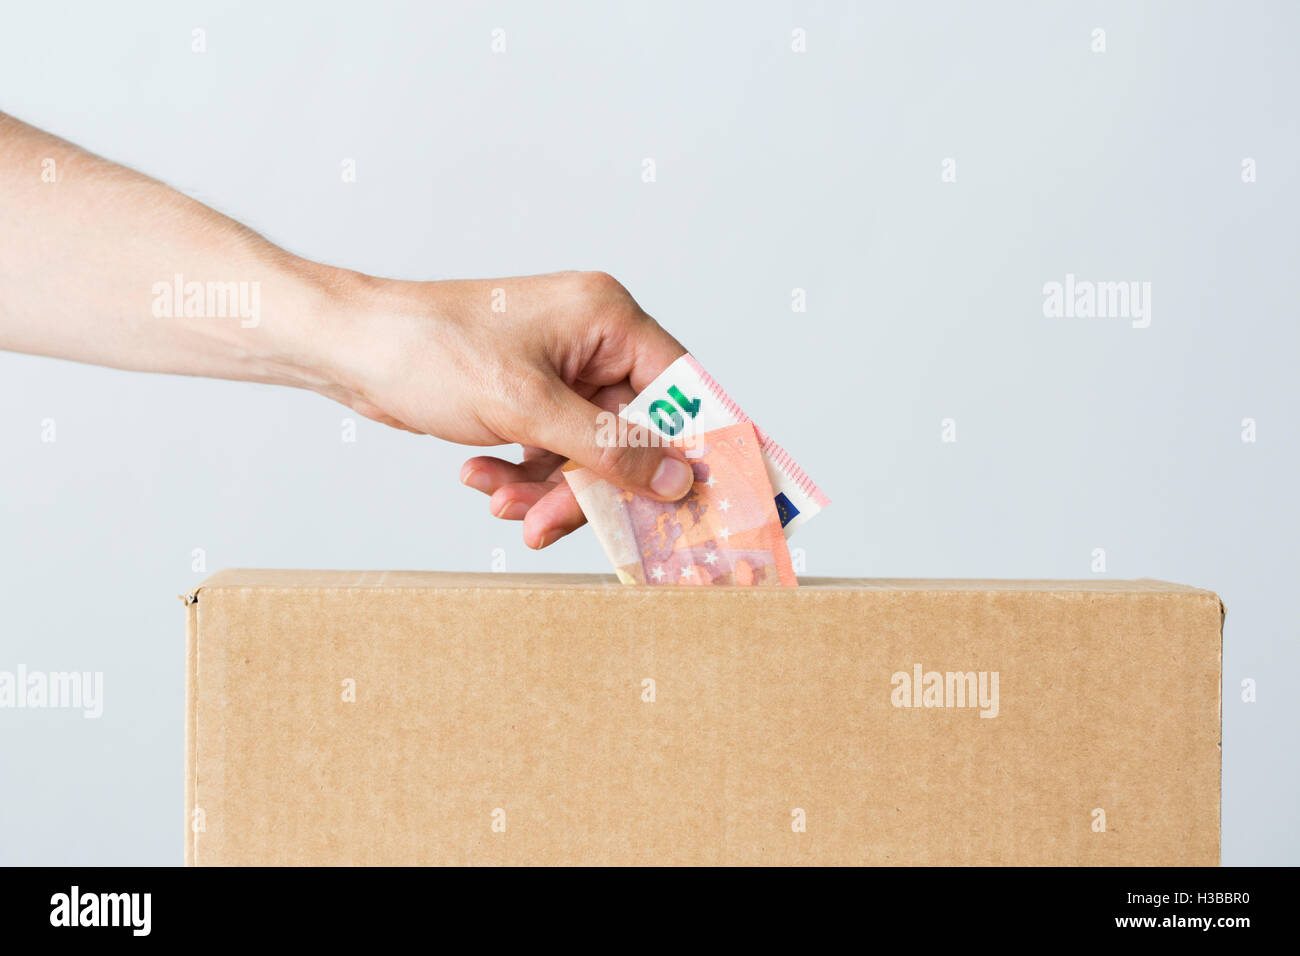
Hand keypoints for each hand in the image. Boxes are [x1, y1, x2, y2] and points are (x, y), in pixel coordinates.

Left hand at [313, 269, 692, 548]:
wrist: (352, 351)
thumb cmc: (431, 352)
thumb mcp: (528, 409)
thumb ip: (609, 449)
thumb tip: (677, 480)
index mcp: (607, 318)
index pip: (679, 388)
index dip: (690, 448)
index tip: (697, 502)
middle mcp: (593, 341)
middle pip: (630, 435)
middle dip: (589, 485)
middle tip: (554, 523)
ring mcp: (562, 371)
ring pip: (588, 454)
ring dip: (548, 488)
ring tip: (504, 503)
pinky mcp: (531, 397)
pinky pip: (553, 452)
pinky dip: (524, 476)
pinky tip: (483, 478)